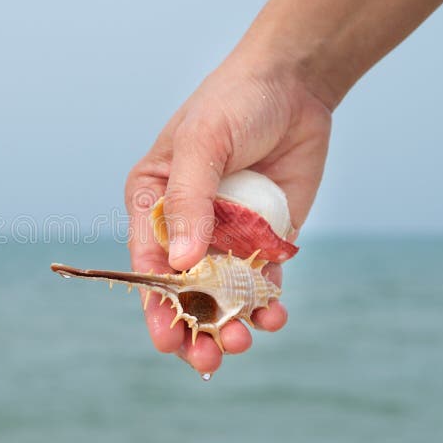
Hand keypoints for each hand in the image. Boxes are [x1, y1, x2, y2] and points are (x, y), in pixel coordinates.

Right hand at [124, 53, 330, 374]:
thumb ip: (189, 201)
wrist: (294, 84)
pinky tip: (274, 315)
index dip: (155, 305)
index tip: (168, 340)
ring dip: (229, 324)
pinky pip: (260, 283)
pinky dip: (265, 304)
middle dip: (193, 327)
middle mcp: (185, 225)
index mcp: (152, 202)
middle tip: (208, 359)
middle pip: (182, 290)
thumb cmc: (234, 101)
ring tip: (244, 340)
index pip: (147, 262)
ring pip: (221, 295)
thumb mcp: (203, 143)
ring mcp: (225, 235)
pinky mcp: (262, 240)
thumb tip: (180, 265)